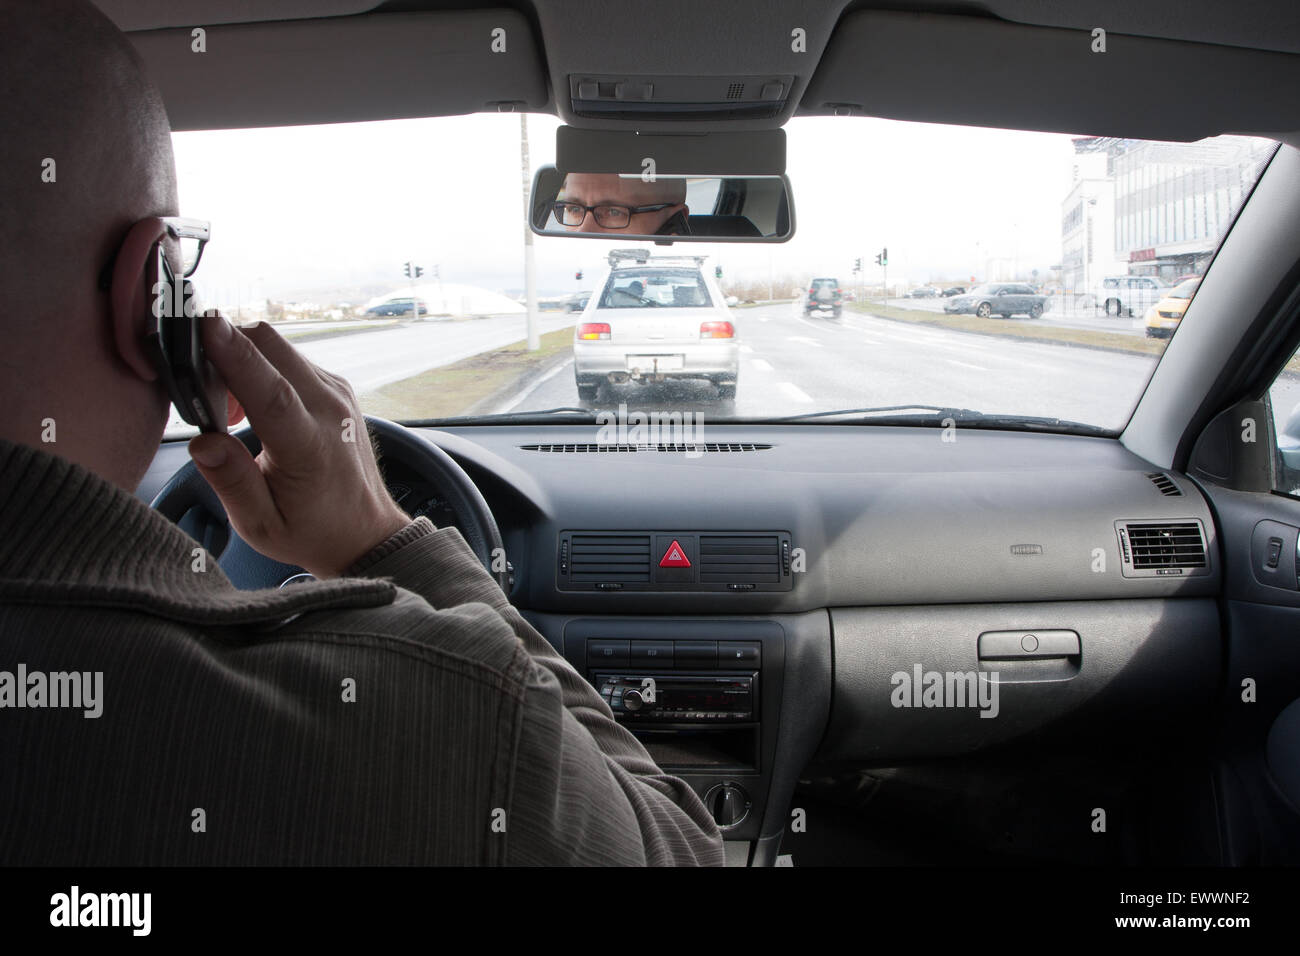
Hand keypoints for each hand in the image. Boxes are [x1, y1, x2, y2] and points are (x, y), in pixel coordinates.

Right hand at [186, 312, 411, 577]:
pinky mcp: (336, 387)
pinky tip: (253, 407)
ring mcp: (337, 394)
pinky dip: (261, 366)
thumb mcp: (260, 525)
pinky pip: (290, 357)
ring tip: (231, 410)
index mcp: (309, 448)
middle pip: (271, 347)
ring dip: (242, 358)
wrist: (364, 532)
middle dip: (225, 346)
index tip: (205, 325)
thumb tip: (202, 443)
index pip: (272, 392)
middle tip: (202, 388)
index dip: (236, 355)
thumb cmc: (310, 531)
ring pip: (278, 346)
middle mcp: (330, 411)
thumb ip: (231, 482)